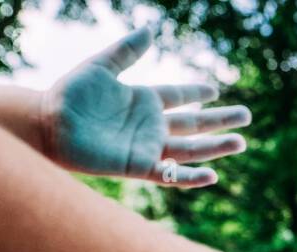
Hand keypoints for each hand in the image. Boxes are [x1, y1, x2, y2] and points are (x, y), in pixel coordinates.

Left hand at [39, 27, 250, 187]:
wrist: (50, 124)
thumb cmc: (70, 94)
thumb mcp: (101, 66)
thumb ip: (126, 51)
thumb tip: (150, 31)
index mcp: (143, 100)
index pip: (179, 96)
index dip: (198, 92)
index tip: (216, 90)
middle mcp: (150, 125)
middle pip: (194, 123)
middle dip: (220, 121)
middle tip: (246, 116)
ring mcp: (146, 147)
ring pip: (190, 149)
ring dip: (215, 147)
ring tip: (240, 143)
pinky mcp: (138, 166)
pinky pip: (170, 174)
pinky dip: (191, 176)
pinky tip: (212, 175)